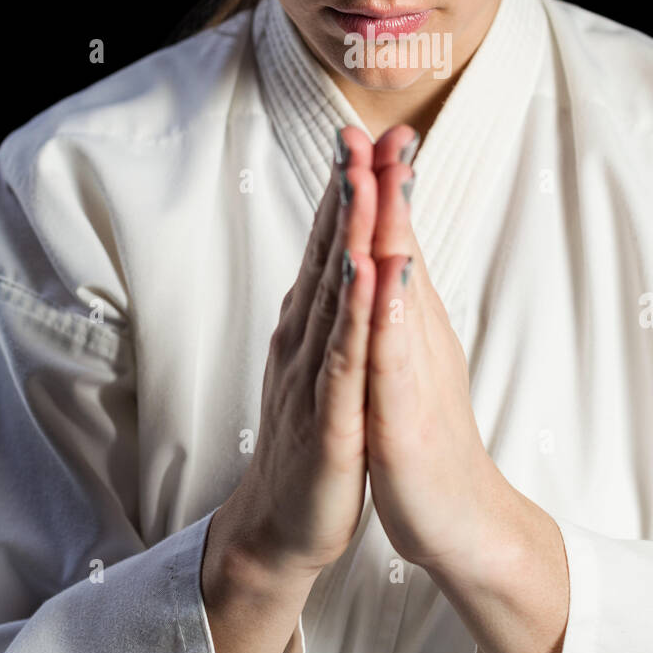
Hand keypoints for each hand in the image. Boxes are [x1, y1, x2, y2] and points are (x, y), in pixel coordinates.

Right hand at [210, 123, 378, 578]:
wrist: (284, 523)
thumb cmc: (313, 438)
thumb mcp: (327, 360)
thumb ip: (333, 307)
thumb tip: (340, 254)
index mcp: (313, 323)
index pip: (331, 242)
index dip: (349, 185)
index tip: (368, 131)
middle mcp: (307, 337)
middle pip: (327, 252)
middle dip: (344, 189)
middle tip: (354, 129)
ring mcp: (317, 375)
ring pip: (335, 293)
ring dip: (347, 234)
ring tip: (360, 179)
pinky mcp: (332, 418)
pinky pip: (345, 358)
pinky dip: (356, 314)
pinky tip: (364, 275)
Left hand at [365, 127, 501, 573]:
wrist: (459, 517)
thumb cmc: (426, 436)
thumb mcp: (406, 359)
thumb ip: (399, 308)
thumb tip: (390, 256)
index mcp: (408, 322)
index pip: (395, 240)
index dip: (383, 186)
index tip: (373, 130)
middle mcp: (416, 335)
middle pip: (403, 248)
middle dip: (389, 187)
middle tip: (384, 130)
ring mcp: (413, 372)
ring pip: (400, 290)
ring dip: (391, 231)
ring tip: (383, 178)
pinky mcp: (404, 415)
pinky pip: (393, 357)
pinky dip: (387, 315)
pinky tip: (384, 278)